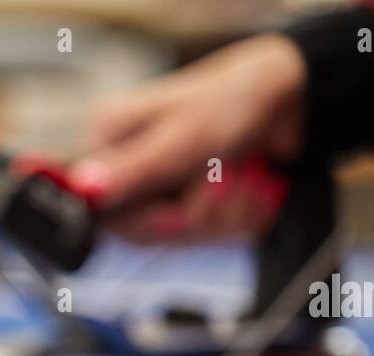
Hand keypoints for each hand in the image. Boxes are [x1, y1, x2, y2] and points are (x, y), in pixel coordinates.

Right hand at [70, 34, 307, 242]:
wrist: (291, 99)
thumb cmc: (232, 100)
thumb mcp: (182, 136)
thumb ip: (132, 168)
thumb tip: (82, 187)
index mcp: (108, 144)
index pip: (101, 214)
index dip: (145, 220)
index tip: (178, 211)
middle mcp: (129, 171)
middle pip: (147, 232)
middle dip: (198, 211)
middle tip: (225, 175)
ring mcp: (163, 192)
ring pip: (186, 237)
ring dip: (230, 209)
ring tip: (247, 170)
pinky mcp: (196, 208)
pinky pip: (215, 237)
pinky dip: (245, 213)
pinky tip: (255, 182)